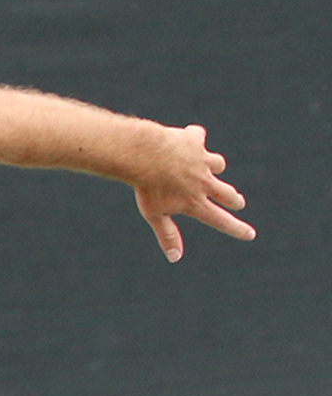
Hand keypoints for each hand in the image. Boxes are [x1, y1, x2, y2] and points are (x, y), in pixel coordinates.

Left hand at [134, 124, 253, 262]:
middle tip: (238, 202)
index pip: (221, 220)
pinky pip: (198, 137)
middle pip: (228, 194)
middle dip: (234, 199)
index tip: (250, 234)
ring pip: (218, 164)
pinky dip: (194, 138)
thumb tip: (175, 258)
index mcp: (196, 203)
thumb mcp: (155, 214)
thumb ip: (167, 235)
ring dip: (214, 167)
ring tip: (209, 168)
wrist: (145, 156)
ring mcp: (202, 161)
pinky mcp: (195, 142)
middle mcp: (204, 183)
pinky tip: (189, 137)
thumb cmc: (146, 188)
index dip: (236, 229)